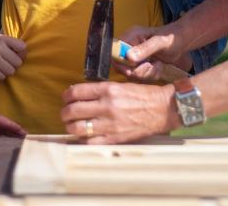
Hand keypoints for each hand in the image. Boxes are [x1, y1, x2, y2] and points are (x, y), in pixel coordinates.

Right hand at [0, 34, 26, 80]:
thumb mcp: (4, 42)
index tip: (15, 54)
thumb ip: (16, 44)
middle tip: (6, 63)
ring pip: (11, 71)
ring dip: (7, 72)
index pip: (22, 47)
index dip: (21, 54)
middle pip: (18, 62)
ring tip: (1, 67)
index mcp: (4, 39)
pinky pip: (2, 77)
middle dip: (14, 65)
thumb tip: (26, 52)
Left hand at [61, 81, 176, 143]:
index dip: (66, 95)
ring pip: (78, 128)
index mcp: (108, 90)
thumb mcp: (120, 86)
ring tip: (72, 126)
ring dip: (70, 127)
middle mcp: (107, 106)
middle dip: (64, 113)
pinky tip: (84, 136)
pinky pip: (90, 142)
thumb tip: (79, 94)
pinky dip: (82, 140)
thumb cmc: (143, 96)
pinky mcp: (115, 138)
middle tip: (65, 113)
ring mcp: (110, 124)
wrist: (162, 109)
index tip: (66, 98)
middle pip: (72, 110)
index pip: (76, 92)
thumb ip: (100, 90)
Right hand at [112, 25, 190, 81]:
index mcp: (130, 36)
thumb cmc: (172, 37)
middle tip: (151, 66)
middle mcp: (129, 46)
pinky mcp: (140, 64)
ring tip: (157, 65)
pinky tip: (158, 67)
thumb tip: (128, 57)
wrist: (182, 42)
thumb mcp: (160, 42)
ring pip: (131, 73)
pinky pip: (139, 76)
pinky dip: (150, 75)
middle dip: (137, 70)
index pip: (114, 51)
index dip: (121, 62)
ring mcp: (135, 56)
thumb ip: (145, 49)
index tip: (133, 67)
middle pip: (121, 66)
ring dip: (146, 73)